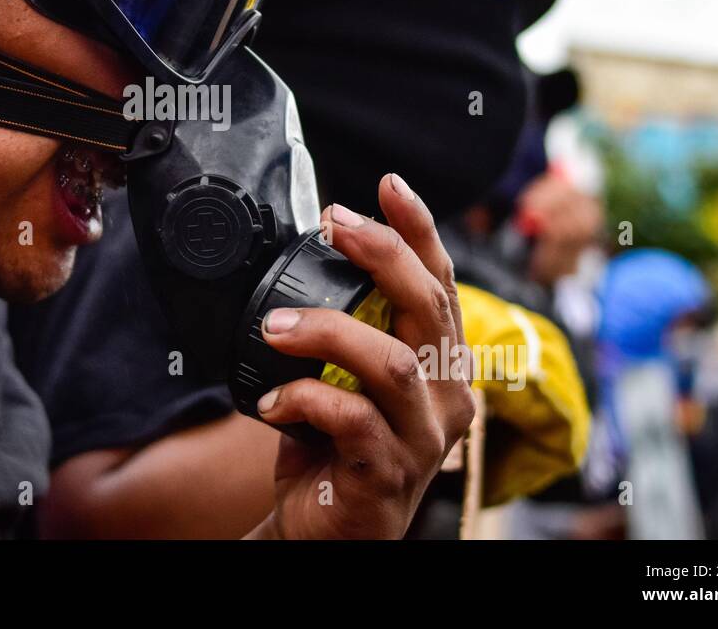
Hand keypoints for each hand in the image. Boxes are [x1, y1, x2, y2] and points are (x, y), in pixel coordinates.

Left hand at [245, 173, 475, 539]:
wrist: (326, 532)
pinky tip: (270, 403)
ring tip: (276, 325)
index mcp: (441, 366)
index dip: (420, 231)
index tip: (389, 184)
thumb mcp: (349, 379)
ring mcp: (424, 439)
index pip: (442, 285)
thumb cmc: (336, 449)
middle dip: (384, 253)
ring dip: (326, 330)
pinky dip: (304, 399)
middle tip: (335, 222)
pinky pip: (352, 420)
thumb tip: (310, 257)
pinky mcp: (389, 474)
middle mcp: (447, 397)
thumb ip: (349, 330)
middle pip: (430, 308)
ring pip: (392, 363)